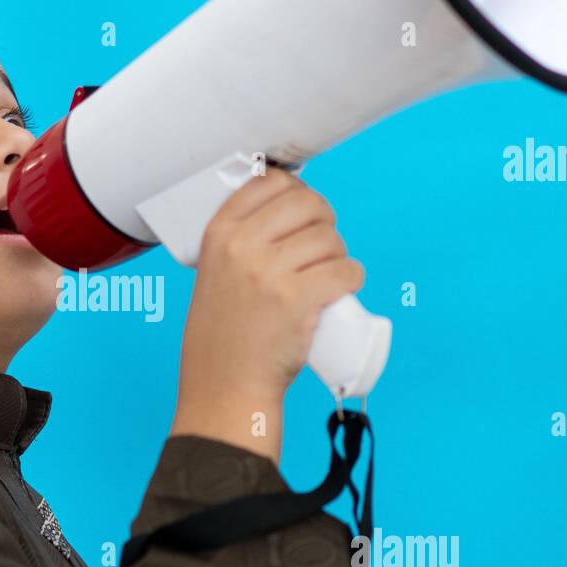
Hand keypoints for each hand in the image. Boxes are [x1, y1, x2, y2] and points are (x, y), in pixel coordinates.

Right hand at [169, 167, 364, 463]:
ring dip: (339, 256)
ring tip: (326, 278)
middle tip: (323, 246)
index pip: (269, 181)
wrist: (224, 385)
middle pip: (307, 203)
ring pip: (330, 239)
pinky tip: (342, 288)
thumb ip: (241, 241)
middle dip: (325, 221)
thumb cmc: (223, 334)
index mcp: (219, 233)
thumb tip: (290, 207)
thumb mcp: (214, 273)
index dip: (296, 190)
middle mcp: (242, 246)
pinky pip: (345, 271)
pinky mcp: (298, 300)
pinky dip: (352, 278)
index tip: (303, 210)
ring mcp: (269, 272)